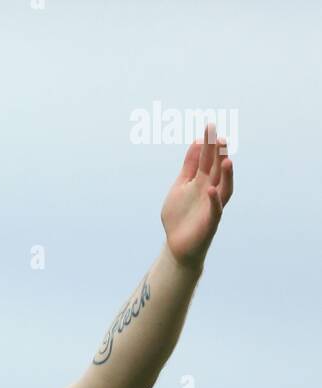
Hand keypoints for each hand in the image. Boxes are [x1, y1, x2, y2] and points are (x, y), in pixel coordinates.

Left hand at [161, 122, 233, 271]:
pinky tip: (211, 190)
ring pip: (223, 188)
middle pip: (217, 170)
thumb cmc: (179, 216)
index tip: (208, 127)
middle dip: (219, 154)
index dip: (208, 144)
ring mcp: (212, 206)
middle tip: (220, 137)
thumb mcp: (180, 186)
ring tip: (226, 159)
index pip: (207, 159)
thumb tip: (196, 142)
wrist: (177, 245)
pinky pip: (215, 210)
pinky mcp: (210, 223)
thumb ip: (188, 167)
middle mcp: (210, 190)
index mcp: (202, 181)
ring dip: (226, 175)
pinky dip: (214, 200)